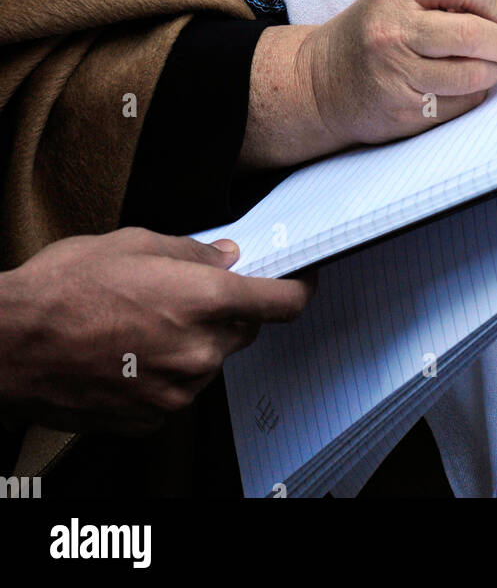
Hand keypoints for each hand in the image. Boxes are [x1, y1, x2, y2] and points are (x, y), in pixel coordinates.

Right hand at [0, 228, 312, 435]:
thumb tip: (224, 257)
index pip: (282, 302)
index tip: (302, 281)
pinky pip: (178, 390)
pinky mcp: (153, 419)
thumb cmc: (65, 289)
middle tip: (184, 294)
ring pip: (209, 361)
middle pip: (243, 331)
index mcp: (204, 300)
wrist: (11, 346)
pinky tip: (128, 352)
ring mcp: (177, 391)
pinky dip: (166, 372)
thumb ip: (191, 252)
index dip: (299, 288)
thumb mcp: (134, 243)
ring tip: (140, 322)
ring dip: (193, 342)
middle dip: (226, 311)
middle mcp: (199, 351)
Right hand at [297, 0, 496, 150]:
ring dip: (495, 71)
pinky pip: (463, 103)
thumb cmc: (372, 34)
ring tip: (490, 66)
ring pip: (474, 74)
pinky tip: (463, 85)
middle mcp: (394, 32)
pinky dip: (475, 94)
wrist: (320, 83)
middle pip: (473, 33)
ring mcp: (398, 75)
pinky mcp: (406, 111)